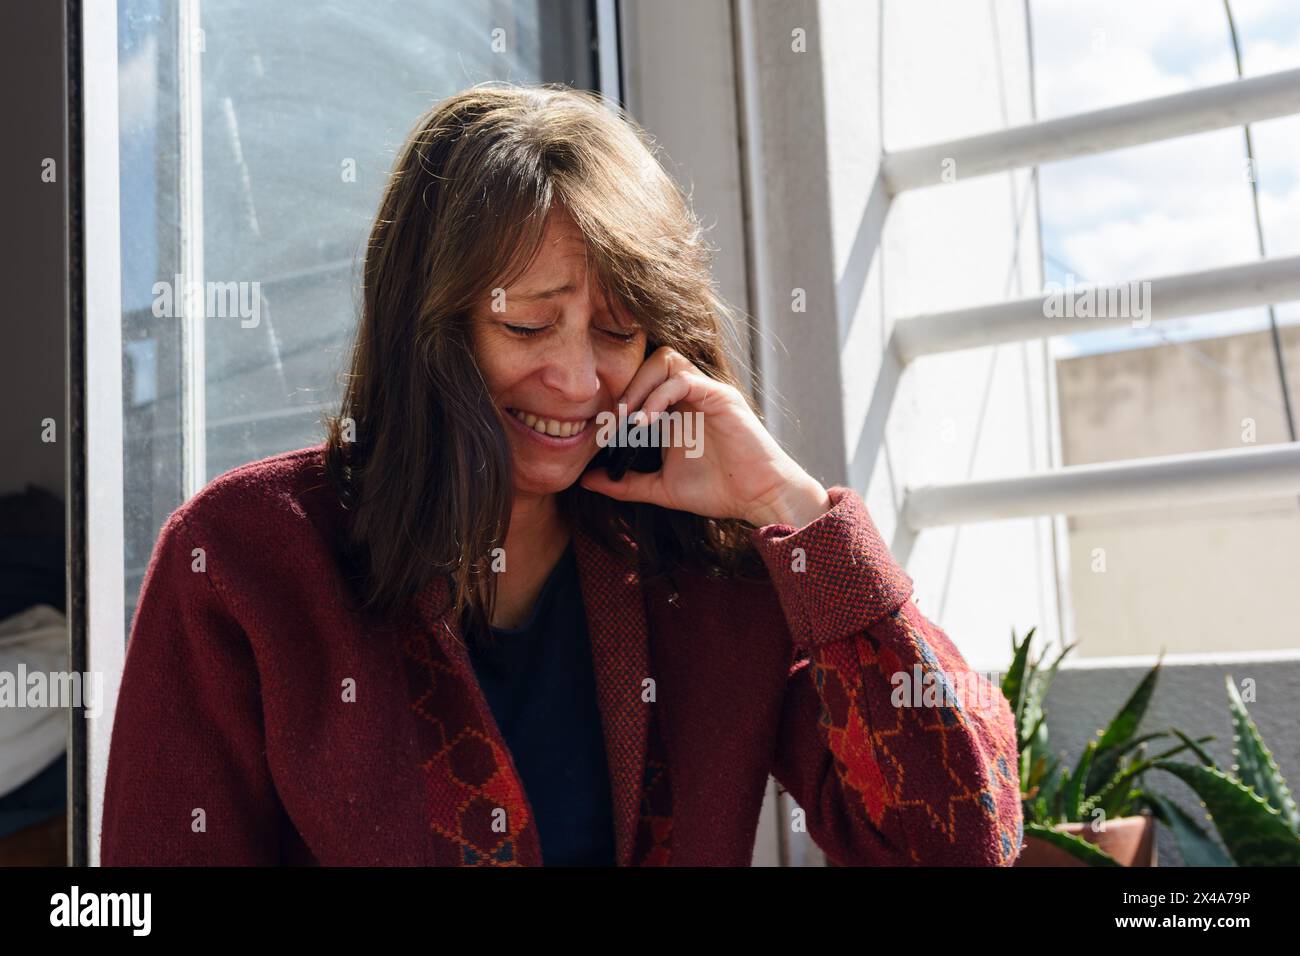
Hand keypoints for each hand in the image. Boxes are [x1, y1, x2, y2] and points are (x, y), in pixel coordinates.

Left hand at [577, 346, 831, 527]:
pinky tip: (646, 423)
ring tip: (627, 420)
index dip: (616, 400)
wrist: (757, 498)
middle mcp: (689, 395)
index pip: (639, 382)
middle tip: (610, 421)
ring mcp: (705, 392)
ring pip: (666, 359)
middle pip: (649, 361)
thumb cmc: (716, 491)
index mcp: (674, 410)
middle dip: (625, 387)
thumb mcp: (660, 488)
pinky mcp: (719, 396)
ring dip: (640, 386)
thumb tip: (585, 480)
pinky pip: (682, 380)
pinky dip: (658, 397)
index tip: (598, 430)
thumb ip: (624, 483)